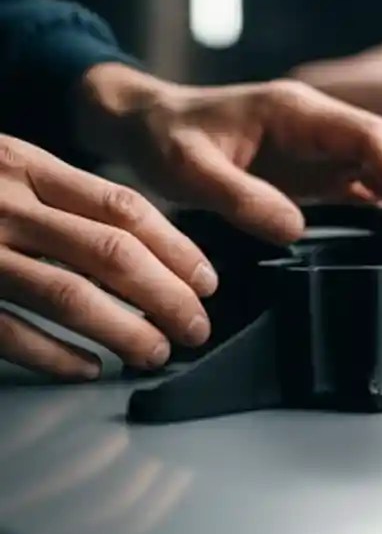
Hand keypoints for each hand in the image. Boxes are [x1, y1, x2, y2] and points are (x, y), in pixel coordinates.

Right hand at [0, 135, 217, 379]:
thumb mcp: (3, 169)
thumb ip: (61, 197)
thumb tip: (148, 243)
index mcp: (23, 165)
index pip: (123, 207)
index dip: (176, 247)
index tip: (208, 280)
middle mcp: (0, 202)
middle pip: (110, 252)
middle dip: (166, 294)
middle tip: (196, 326)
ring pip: (66, 294)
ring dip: (123, 329)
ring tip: (156, 352)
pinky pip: (5, 331)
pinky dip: (53, 354)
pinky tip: (87, 368)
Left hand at [77, 63, 381, 244]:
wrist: (143, 123)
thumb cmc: (162, 138)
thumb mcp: (186, 169)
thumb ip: (241, 198)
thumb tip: (297, 229)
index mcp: (296, 112)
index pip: (373, 138)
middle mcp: (318, 122)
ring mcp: (319, 142)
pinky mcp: (313, 164)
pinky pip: (365, 176)